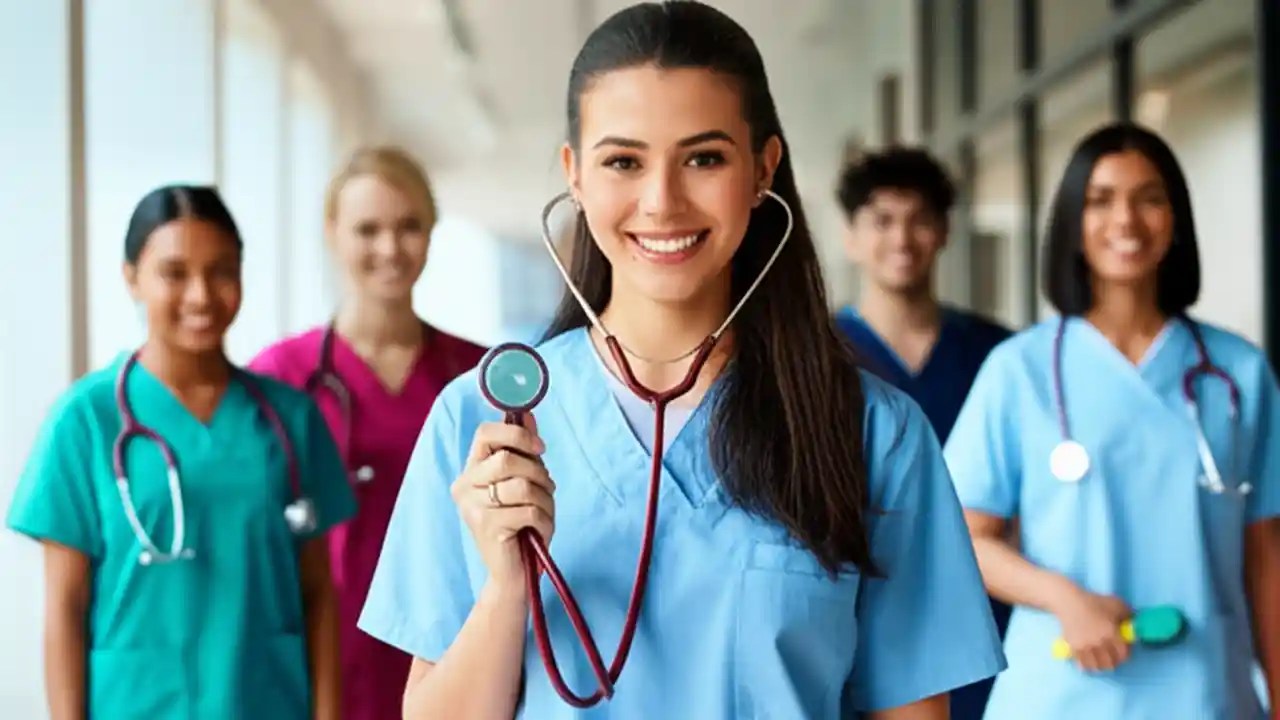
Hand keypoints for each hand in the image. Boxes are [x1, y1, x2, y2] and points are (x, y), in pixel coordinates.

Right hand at [451, 414, 554, 598]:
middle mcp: (464, 487)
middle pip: (506, 459)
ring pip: (521, 485)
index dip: (517, 434)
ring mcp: (472, 508)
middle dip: (537, 472)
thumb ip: (524, 451)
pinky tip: (539, 531)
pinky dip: (544, 520)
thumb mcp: (525, 483)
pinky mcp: (486, 528)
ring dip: (544, 499)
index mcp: (471, 471)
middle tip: (546, 488)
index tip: (539, 448)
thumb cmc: (521, 526)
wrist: (513, 575)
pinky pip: (528, 511)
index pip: (485, 432)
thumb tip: (527, 415)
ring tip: (543, 512)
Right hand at [1052, 586, 1132, 671]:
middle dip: (1113, 662)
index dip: (1125, 655)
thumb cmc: (1095, 602)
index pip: (1123, 655)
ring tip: (1101, 661)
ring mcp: (1085, 647)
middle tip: (1113, 657)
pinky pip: (1082, 665)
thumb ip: (1129, 615)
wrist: (1069, 602)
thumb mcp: (1117, 604)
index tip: (1123, 651)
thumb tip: (1135, 626)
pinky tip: (1089, 662)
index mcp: (1112, 634)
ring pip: (1097, 667)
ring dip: (1101, 666)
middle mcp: (1099, 643)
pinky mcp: (1074, 648)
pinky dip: (1087, 666)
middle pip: (1110, 664)